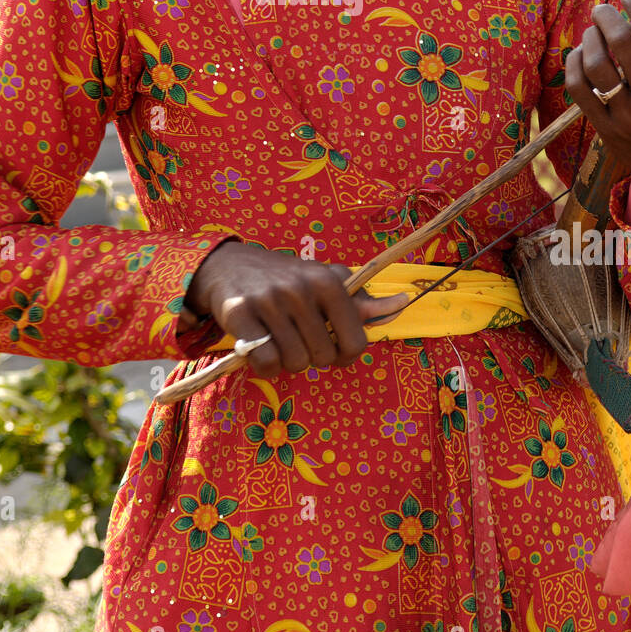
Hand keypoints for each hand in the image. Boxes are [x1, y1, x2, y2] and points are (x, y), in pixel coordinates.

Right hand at [183, 241, 408, 379]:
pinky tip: (259, 348)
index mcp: (328, 281)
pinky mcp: (239, 315)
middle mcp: (300, 288)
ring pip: (294, 362)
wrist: (227, 264)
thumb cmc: (285, 278)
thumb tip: (403, 303)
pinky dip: (265, 366)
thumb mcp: (324, 282)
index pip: (355, 341)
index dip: (346, 355)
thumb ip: (361, 300)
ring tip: (279, 341)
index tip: (335, 350)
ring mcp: (269, 300)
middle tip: (298, 337)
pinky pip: (265, 363)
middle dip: (312, 356)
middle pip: (323, 357)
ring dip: (287, 362)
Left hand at [563, 0, 630, 215]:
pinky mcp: (606, 130)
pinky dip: (574, 64)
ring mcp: (628, 119)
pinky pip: (579, 90)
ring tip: (593, 29)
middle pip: (622, 47)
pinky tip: (580, 54)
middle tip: (603, 7)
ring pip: (597, 66)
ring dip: (590, 38)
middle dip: (607, 17)